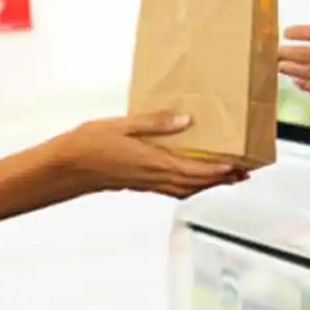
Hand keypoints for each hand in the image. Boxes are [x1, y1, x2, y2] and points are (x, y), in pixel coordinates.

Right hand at [59, 112, 245, 197]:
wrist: (66, 167)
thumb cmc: (90, 144)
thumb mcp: (124, 124)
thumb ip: (156, 123)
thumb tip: (186, 120)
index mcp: (154, 162)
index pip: (196, 171)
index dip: (220, 171)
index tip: (239, 166)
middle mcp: (154, 177)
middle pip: (197, 183)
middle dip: (222, 179)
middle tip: (243, 172)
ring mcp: (147, 183)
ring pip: (186, 188)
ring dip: (208, 184)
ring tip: (226, 176)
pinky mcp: (140, 184)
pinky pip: (172, 188)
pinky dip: (189, 185)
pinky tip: (192, 179)